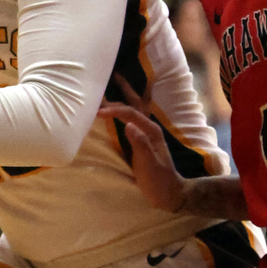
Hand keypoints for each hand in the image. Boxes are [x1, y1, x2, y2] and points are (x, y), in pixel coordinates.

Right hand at [97, 73, 187, 212]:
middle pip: (134, 103)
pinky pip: (132, 118)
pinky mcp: (142, 140)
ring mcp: (146, 133)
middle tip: (110, 73)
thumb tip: (128, 126)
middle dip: (123, 88)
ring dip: (124, 94)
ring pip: (134, 108)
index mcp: (151, 131)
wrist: (170, 193)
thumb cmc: (159, 181)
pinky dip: (123, 109)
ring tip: (113, 82)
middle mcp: (149, 128)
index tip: (97, 112)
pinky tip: (117, 107)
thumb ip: (140, 145)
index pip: (130, 113)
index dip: (113, 110)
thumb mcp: (149, 165)